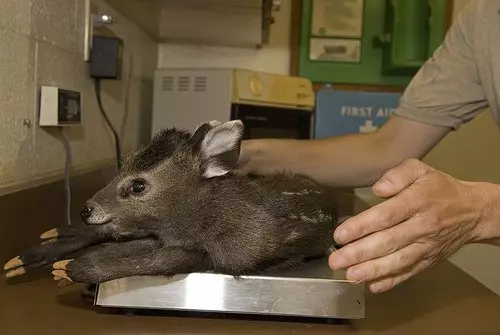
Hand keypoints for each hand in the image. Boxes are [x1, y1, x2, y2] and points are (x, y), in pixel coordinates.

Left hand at [328, 158, 499, 292]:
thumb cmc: (439, 189)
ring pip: (398, 261)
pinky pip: (409, 273)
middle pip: (388, 241)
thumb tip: (378, 189)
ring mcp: (426, 246)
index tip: (340, 234)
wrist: (473, 212)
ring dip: (372, 270)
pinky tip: (372, 286)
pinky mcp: (429, 261)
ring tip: (350, 275)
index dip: (362, 226)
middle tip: (336, 260)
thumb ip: (398, 175)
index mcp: (417, 201)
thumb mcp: (420, 170)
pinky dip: (391, 281)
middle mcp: (422, 226)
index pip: (387, 215)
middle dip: (360, 253)